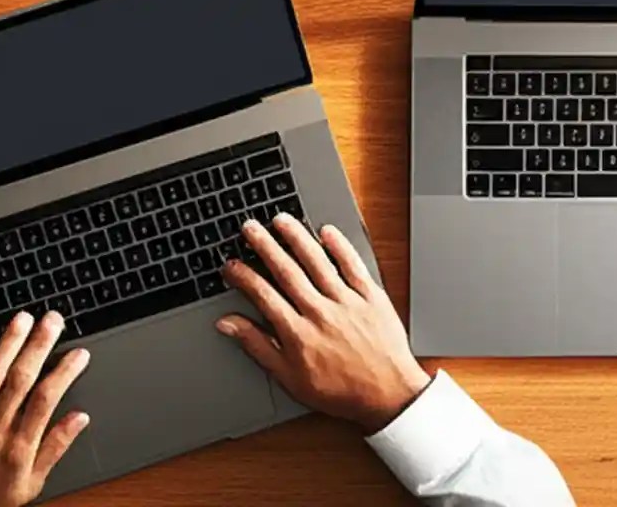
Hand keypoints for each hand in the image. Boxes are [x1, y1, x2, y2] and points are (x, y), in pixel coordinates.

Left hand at [0, 311, 90, 506]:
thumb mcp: (30, 484)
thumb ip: (55, 448)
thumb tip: (79, 419)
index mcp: (18, 446)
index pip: (47, 398)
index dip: (65, 372)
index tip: (79, 354)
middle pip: (22, 377)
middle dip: (40, 344)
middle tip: (54, 320)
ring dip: (9, 342)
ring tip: (24, 318)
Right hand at [216, 215, 430, 432]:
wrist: (388, 395)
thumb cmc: (340, 391)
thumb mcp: (289, 378)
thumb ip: (257, 346)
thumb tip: (228, 325)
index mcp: (298, 333)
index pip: (263, 295)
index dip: (243, 277)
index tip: (230, 265)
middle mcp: (320, 312)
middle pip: (286, 271)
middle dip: (264, 246)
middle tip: (249, 228)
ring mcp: (347, 301)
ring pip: (317, 261)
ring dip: (297, 237)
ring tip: (281, 220)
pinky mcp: (371, 297)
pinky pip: (353, 265)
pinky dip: (340, 246)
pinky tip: (327, 231)